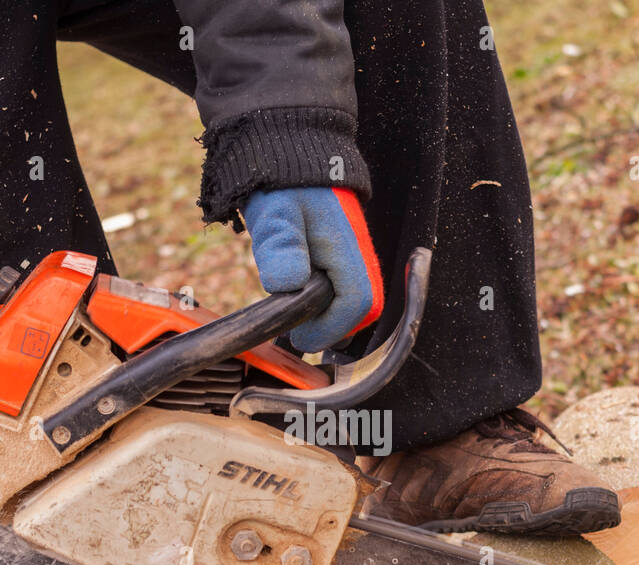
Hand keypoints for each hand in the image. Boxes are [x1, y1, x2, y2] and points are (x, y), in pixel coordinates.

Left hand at [242, 187, 383, 351]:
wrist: (291, 152)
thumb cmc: (282, 184)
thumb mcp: (275, 212)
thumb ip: (280, 246)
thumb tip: (287, 285)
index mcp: (347, 247)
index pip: (357, 303)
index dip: (330, 328)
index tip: (300, 337)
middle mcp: (359, 254)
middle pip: (363, 309)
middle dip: (332, 327)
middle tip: (296, 331)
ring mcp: (354, 255)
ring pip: (354, 302)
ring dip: (328, 315)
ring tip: (295, 315)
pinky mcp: (343, 256)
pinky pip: (344, 290)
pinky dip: (325, 302)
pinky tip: (300, 295)